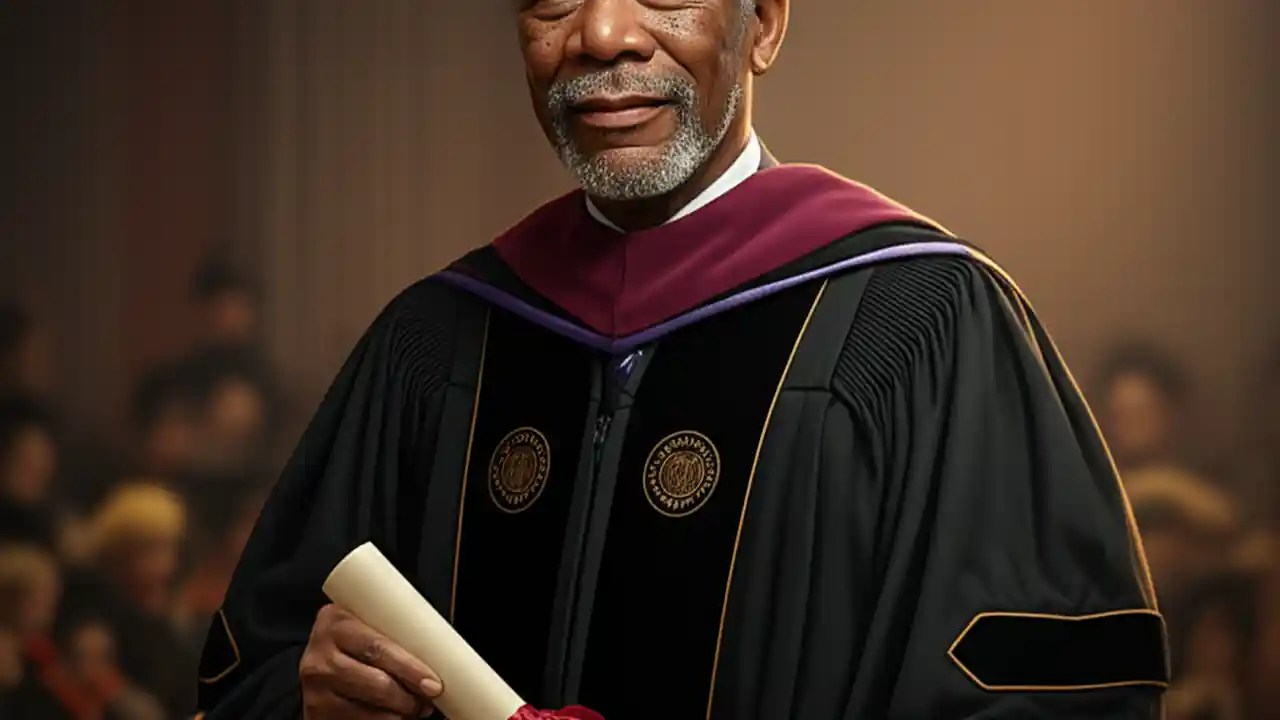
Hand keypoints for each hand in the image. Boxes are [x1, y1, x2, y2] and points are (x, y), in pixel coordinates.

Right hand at [300, 604, 442, 718]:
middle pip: (376, 682)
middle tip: (428, 700)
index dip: (409, 667)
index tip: (433, 682)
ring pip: (369, 710)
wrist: (321, 664)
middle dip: (409, 696)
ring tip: (414, 708)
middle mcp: (319, 655)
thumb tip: (440, 657)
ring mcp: (314, 688)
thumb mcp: (368, 626)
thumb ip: (394, 634)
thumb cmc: (356, 642)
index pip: (377, 647)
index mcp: (336, 623)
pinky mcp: (315, 714)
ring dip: (400, 714)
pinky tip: (395, 717)